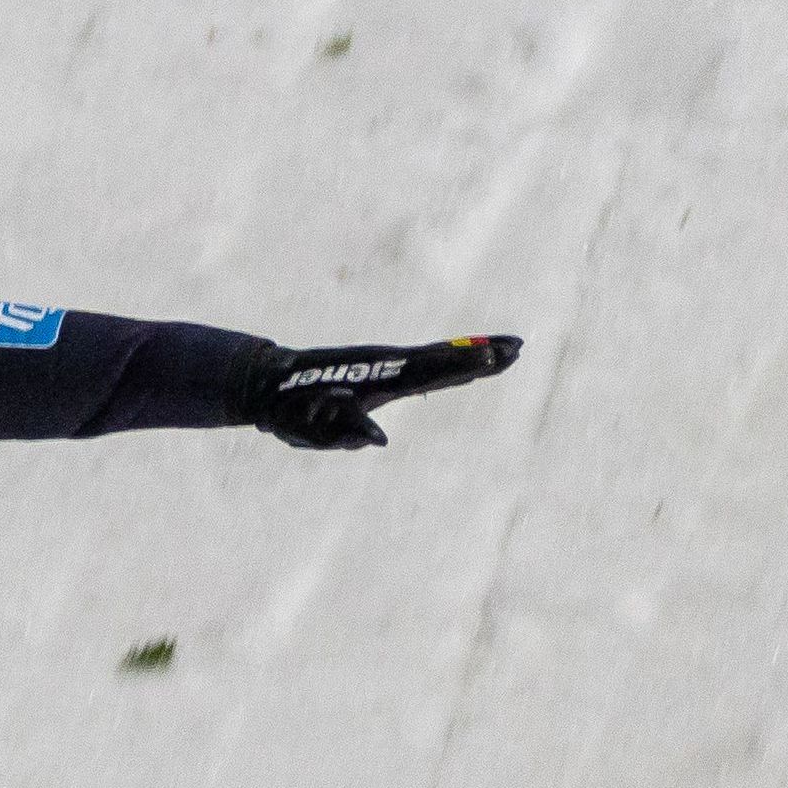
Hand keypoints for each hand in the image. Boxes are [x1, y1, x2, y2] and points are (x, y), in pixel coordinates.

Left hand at [241, 333, 521, 448]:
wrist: (269, 384)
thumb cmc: (289, 412)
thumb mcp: (310, 430)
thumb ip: (342, 433)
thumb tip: (378, 440)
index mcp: (376, 379)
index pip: (425, 372)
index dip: (457, 366)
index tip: (489, 359)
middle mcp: (387, 366)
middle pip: (442, 358)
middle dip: (479, 354)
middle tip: (518, 348)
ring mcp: (386, 365)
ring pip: (438, 357)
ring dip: (473, 353)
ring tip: (510, 349)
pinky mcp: (383, 370)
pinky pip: (426, 364)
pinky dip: (451, 360)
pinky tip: (468, 365)